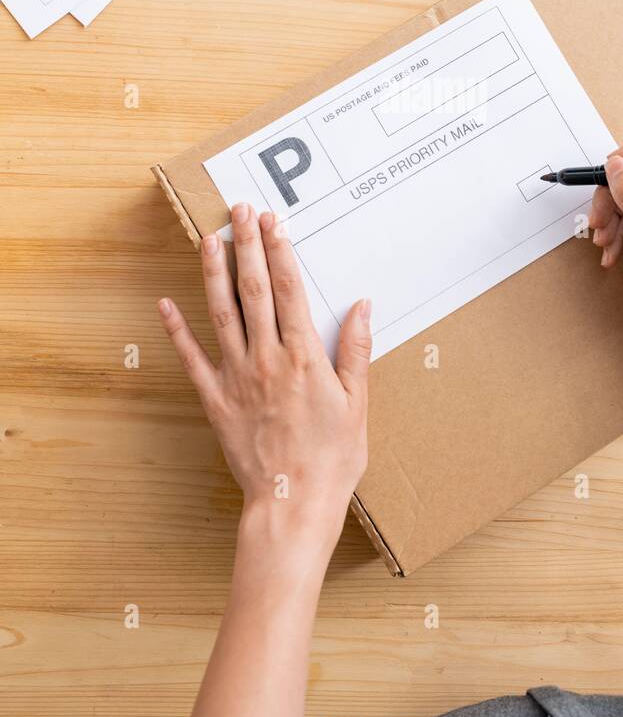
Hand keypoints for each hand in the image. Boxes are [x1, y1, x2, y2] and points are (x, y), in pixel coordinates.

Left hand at [158, 204, 370, 552]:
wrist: (292, 506)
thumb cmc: (333, 460)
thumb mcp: (358, 404)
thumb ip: (356, 350)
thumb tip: (363, 305)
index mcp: (305, 357)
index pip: (289, 290)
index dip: (280, 251)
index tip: (275, 222)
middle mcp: (268, 359)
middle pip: (253, 290)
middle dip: (247, 246)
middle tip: (240, 211)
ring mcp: (238, 378)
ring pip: (221, 314)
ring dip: (214, 273)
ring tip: (209, 239)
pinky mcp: (216, 401)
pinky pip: (192, 360)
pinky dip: (177, 331)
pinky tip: (166, 304)